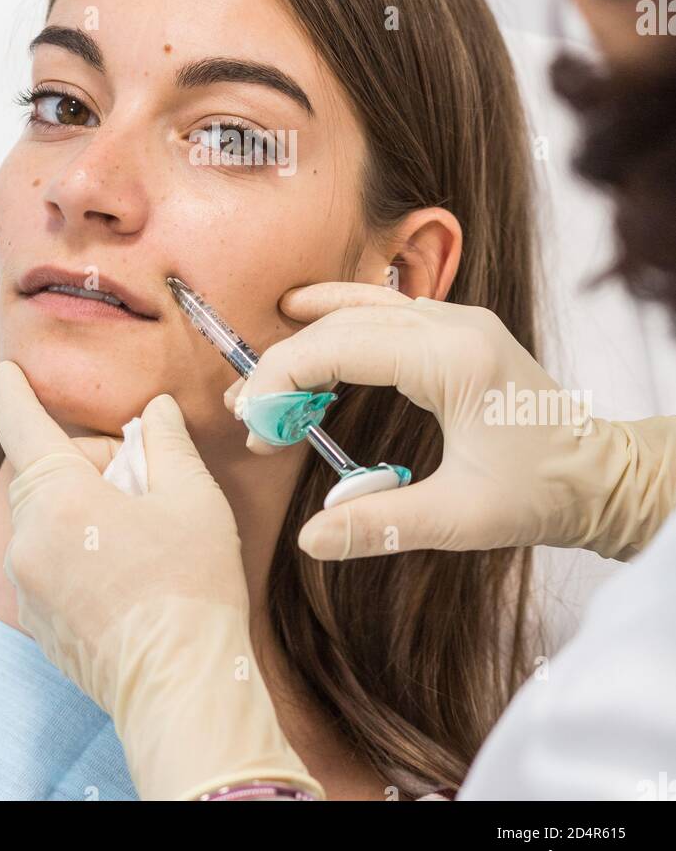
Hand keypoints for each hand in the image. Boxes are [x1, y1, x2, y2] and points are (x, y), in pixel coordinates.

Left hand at [0, 362, 324, 800]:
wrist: (182, 689)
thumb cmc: (192, 588)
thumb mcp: (192, 496)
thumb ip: (166, 441)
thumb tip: (155, 411)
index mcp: (58, 499)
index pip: (20, 425)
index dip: (12, 391)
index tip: (4, 371)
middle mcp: (27, 541)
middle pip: (50, 474)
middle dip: (96, 467)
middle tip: (152, 488)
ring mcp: (27, 588)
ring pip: (52, 519)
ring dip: (90, 511)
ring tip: (148, 539)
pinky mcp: (39, 624)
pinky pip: (52, 563)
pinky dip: (83, 552)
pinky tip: (133, 577)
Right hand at [224, 282, 675, 563]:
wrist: (602, 475)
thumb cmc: (542, 494)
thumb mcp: (463, 519)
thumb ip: (383, 524)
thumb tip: (310, 539)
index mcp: (456, 360)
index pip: (343, 347)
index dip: (286, 379)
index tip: (253, 423)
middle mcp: (455, 325)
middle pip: (343, 326)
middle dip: (285, 367)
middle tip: (247, 418)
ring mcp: (457, 321)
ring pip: (359, 310)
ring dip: (306, 341)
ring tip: (264, 385)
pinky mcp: (457, 331)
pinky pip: (383, 310)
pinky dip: (338, 321)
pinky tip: (304, 318)